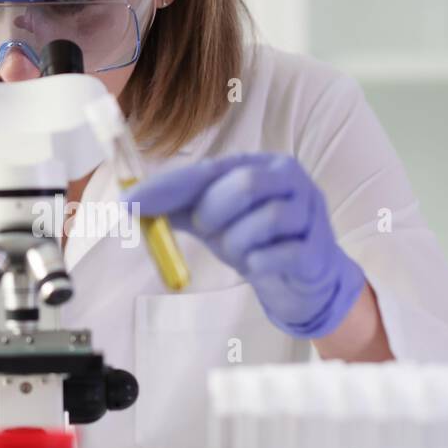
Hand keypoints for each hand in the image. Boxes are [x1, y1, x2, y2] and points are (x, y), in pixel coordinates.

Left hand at [122, 152, 365, 337]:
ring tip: (240, 253)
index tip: (130, 204)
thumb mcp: (216, 221)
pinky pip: (278, 254)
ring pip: (264, 220)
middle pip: (245, 185)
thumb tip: (132, 203)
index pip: (209, 169)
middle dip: (214, 214)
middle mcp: (290, 180)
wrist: (303, 282)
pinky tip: (258, 266)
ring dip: (236, 244)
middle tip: (209, 232)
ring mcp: (310, 212)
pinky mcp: (316, 250)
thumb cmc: (258, 242)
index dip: (169, 187)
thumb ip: (179, 207)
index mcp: (262, 164)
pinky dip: (258, 263)